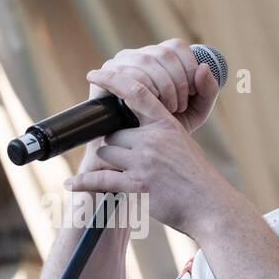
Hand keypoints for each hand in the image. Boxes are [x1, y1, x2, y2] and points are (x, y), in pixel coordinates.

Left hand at [66, 56, 237, 238]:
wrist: (208, 205)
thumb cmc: (196, 177)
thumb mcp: (183, 143)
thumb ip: (160, 131)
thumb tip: (135, 123)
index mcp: (167, 124)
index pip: (137, 92)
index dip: (113, 79)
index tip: (95, 73)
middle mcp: (153, 139)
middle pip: (114, 132)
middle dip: (115, 144)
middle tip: (124, 157)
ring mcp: (144, 162)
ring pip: (107, 152)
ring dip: (108, 163)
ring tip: (122, 173)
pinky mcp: (137, 185)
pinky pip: (100, 180)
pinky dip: (83, 182)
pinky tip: (71, 184)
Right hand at [84, 39, 220, 135]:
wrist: (141, 149)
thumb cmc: (168, 127)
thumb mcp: (196, 111)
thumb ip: (208, 91)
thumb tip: (203, 67)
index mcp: (161, 57)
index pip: (176, 47)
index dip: (189, 67)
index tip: (192, 93)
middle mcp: (140, 55)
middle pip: (164, 53)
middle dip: (177, 81)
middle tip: (179, 107)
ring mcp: (121, 62)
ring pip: (147, 61)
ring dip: (162, 86)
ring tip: (167, 109)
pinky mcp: (106, 74)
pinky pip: (128, 73)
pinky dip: (145, 88)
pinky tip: (151, 103)